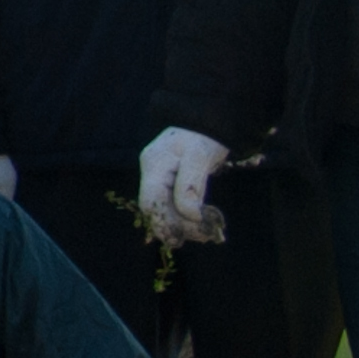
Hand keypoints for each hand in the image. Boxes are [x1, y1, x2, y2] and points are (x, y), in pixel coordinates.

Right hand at [135, 127, 231, 247]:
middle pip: (155, 208)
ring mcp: (159, 177)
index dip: (165, 222)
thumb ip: (191, 186)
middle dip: (176, 226)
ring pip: (164, 209)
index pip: (150, 201)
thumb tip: (191, 216)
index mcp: (154, 164)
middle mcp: (152, 173)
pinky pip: (172, 204)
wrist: (208, 121)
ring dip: (183, 225)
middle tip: (204, 236)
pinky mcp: (170, 182)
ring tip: (206, 233)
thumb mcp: (199, 157)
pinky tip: (199, 223)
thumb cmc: (203, 136)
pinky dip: (185, 217)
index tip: (187, 236)